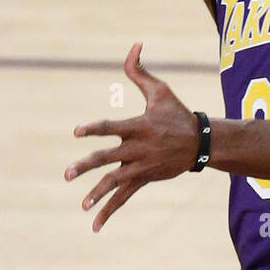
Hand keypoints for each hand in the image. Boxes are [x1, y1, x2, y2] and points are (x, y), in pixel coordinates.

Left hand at [65, 43, 200, 231]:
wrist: (201, 143)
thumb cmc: (176, 113)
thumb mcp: (160, 90)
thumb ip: (139, 71)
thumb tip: (134, 44)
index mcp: (138, 126)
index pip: (111, 127)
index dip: (94, 128)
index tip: (76, 131)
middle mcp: (138, 149)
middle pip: (109, 158)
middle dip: (88, 166)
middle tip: (67, 174)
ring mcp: (141, 167)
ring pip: (116, 182)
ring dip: (98, 194)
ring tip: (82, 205)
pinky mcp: (144, 179)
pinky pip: (124, 197)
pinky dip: (110, 211)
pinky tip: (95, 225)